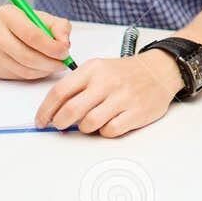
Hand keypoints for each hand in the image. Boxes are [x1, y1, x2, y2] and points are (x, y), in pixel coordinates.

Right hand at [0, 4, 72, 79]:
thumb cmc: (13, 21)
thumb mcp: (36, 15)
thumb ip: (57, 25)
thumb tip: (65, 43)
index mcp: (7, 15)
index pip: (32, 35)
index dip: (52, 47)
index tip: (65, 51)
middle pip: (28, 56)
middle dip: (51, 62)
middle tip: (64, 62)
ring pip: (24, 70)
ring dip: (45, 70)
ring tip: (55, 65)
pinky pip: (19, 76)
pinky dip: (35, 74)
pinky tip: (41, 67)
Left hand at [34, 52, 181, 136]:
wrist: (160, 70)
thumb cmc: (125, 73)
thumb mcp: (99, 69)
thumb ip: (76, 86)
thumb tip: (53, 110)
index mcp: (93, 69)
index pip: (59, 91)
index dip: (45, 110)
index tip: (41, 121)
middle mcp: (107, 82)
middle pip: (71, 110)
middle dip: (60, 123)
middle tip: (60, 126)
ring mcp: (123, 97)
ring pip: (89, 123)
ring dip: (84, 128)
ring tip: (89, 122)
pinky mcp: (136, 112)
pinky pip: (110, 131)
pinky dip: (105, 131)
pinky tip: (108, 123)